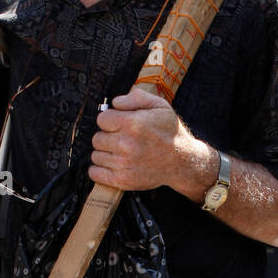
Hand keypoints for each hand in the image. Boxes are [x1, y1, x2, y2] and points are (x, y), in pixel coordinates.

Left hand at [89, 88, 209, 194]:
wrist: (182, 161)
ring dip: (105, 153)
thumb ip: (136, 97)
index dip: (110, 120)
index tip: (119, 124)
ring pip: (96, 156)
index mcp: (132, 123)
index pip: (101, 119)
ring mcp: (123, 163)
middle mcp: (126, 144)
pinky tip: (111, 165)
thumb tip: (114, 102)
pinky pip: (95, 174)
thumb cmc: (170, 132)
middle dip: (107, 137)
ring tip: (120, 152)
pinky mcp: (123, 180)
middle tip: (121, 139)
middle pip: (97, 138)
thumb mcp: (159, 106)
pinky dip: (99, 170)